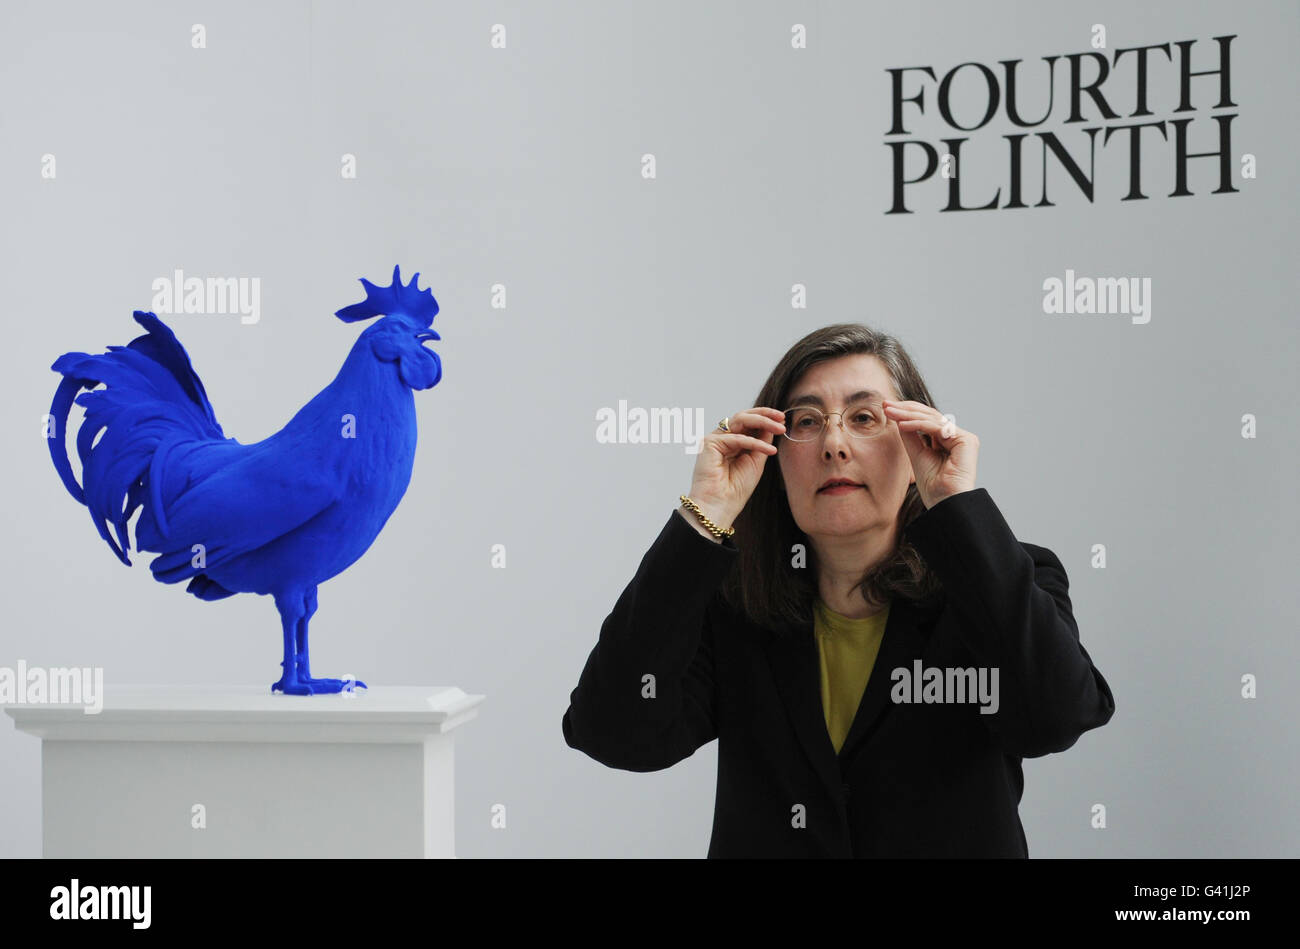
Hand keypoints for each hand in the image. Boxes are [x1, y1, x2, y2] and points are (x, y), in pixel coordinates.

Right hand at [686, 407, 784, 528]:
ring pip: (740, 420)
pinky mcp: (710, 444)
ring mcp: (715, 439)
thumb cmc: (736, 489)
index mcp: (732, 442)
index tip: (783, 421)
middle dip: (765, 414)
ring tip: (780, 428)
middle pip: (744, 417)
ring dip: (762, 421)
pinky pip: (737, 438)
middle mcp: (722, 438)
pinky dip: (756, 443)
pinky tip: (770, 450)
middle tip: (782, 418)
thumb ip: (762, 442)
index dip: (766, 419)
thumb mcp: (756, 462)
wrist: (720, 506)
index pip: (749, 423)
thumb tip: (772, 425)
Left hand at [882, 400, 977, 508]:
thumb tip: (900, 419)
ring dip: (908, 414)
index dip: (906, 413)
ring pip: (932, 419)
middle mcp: (956, 437)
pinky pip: (938, 428)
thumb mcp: (917, 455)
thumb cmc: (934, 487)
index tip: (886, 409)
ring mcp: (963, 438)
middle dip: (905, 409)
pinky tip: (902, 424)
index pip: (926, 420)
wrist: (945, 504)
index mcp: (946, 440)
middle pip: (929, 415)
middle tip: (885, 404)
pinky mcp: (967, 441)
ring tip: (889, 412)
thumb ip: (911, 437)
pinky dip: (919, 424)